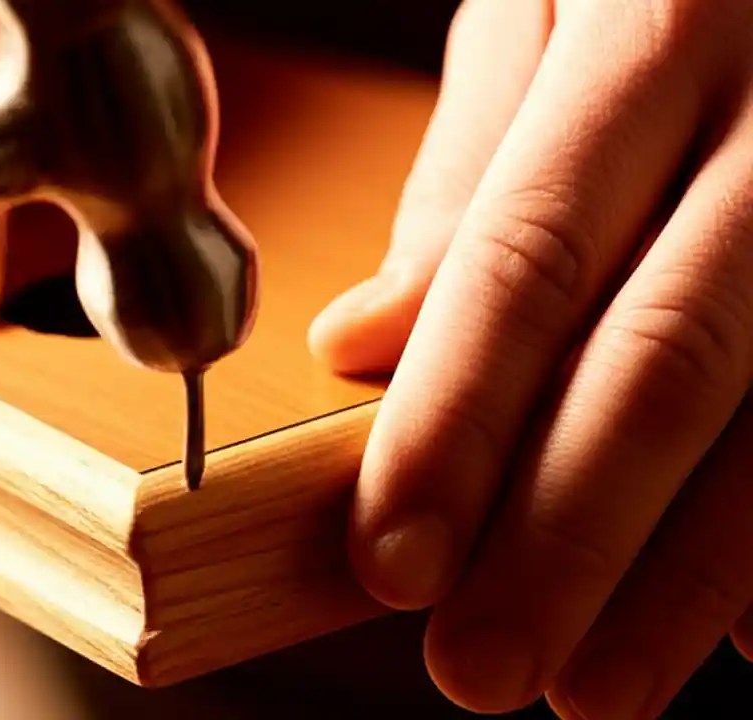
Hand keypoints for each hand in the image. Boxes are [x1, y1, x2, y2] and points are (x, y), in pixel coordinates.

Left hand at [311, 0, 752, 716]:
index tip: (392, 560)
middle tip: (477, 667)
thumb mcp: (550, 16)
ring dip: (687, 577)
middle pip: (664, 359)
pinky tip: (736, 629)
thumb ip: (468, 174)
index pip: (531, 256)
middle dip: (565, 535)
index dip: (457, 421)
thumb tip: (363, 341)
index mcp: (660, 30)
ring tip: (594, 686)